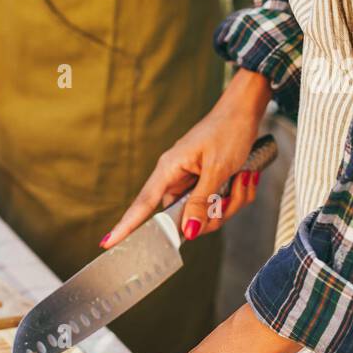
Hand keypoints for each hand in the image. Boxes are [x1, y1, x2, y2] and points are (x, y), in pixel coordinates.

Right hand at [102, 69, 272, 247]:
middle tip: (231, 194)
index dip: (126, 225)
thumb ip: (201, 202)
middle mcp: (176, 178)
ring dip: (229, 202)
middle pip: (184, 217)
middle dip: (213, 214)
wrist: (244, 111)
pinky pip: (217, 204)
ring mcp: (191, 182)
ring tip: (242, 177)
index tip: (109, 242)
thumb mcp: (217, 169)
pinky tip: (244, 176)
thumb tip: (188, 232)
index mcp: (169, 169)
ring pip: (205, 214)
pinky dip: (234, 196)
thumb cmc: (228, 131)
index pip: (142, 204)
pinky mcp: (205, 183)